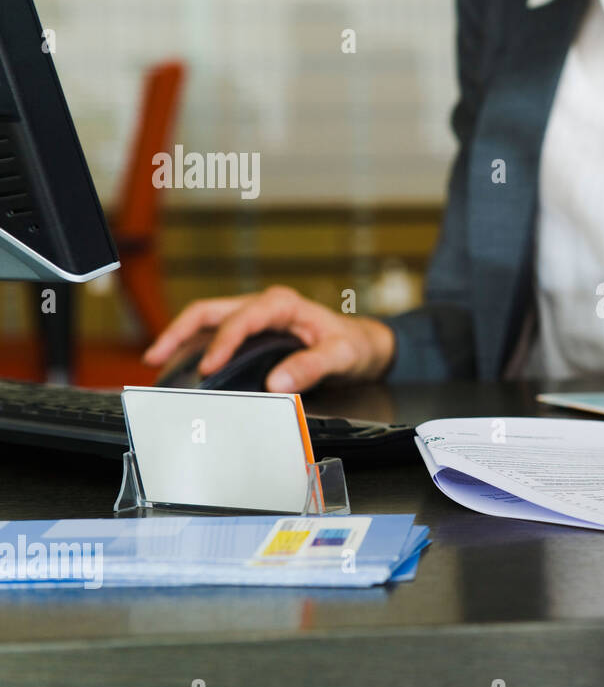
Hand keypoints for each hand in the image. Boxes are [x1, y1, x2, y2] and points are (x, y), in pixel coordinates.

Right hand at [142, 285, 395, 392]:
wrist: (365, 345)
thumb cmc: (354, 345)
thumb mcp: (342, 356)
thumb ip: (313, 366)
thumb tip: (278, 381)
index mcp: (283, 305)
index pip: (243, 319)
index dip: (223, 343)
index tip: (210, 367)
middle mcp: (264, 306)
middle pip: (210, 311)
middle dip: (179, 331)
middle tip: (156, 355)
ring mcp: (255, 318)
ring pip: (207, 320)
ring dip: (181, 337)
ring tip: (157, 360)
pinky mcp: (252, 333)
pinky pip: (216, 334)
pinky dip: (195, 347)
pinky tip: (183, 364)